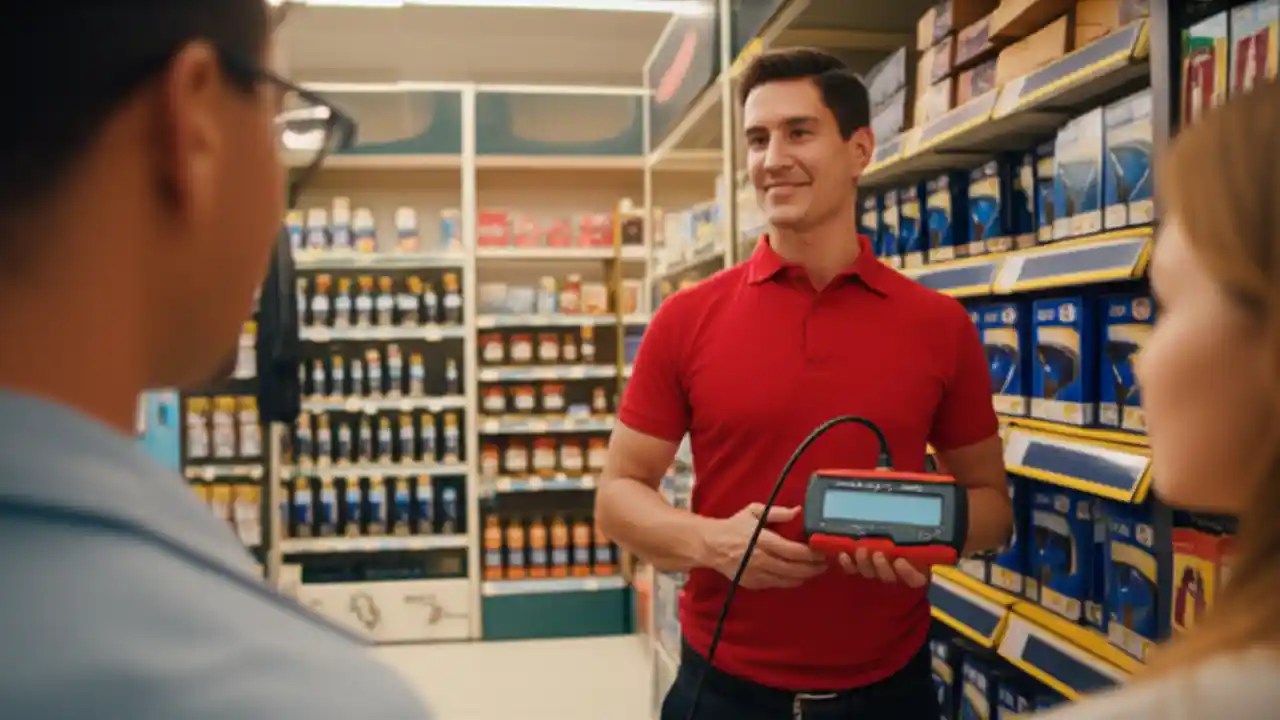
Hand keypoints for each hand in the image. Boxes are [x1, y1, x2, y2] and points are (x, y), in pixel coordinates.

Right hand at [699, 503, 827, 589]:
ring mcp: (757, 574)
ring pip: (788, 580)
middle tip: (825, 563)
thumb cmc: (734, 526)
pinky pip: (777, 585)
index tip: (823, 551)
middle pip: (794, 568)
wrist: (711, 546)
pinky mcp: (753, 583)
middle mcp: (761, 559)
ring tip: (816, 570)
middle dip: (813, 567)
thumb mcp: (754, 511)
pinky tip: (799, 576)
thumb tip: (798, 511)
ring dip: (806, 576)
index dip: (811, 553)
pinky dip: (791, 581)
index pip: (793, 551)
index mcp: (762, 539)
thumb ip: (777, 512)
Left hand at [838, 547, 929, 588]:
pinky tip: (843, 555)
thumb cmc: (907, 549)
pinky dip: (847, 564)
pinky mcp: (858, 573)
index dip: (907, 573)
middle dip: (882, 567)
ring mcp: (876, 577)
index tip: (900, 562)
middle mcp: (895, 578)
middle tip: (877, 554)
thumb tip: (911, 545)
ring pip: (870, 574)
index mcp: (915, 572)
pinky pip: (852, 571)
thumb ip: (912, 552)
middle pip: (889, 577)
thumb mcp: (915, 551)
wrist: (890, 552)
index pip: (915, 579)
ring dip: (864, 563)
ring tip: (861, 551)